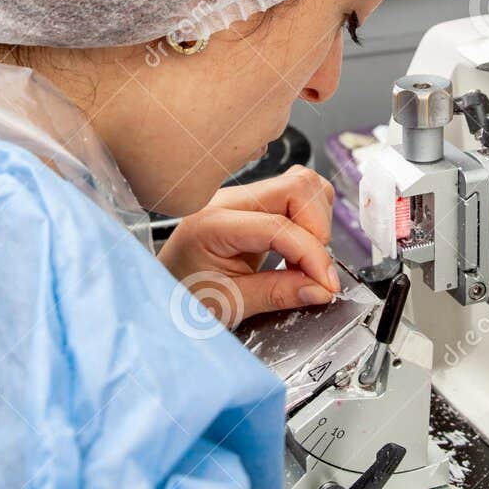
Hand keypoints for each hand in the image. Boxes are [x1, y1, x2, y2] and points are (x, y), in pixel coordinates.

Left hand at [159, 166, 341, 326]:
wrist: (161, 295)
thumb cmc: (184, 298)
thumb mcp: (230, 304)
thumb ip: (278, 294)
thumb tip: (321, 288)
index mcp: (213, 224)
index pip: (278, 225)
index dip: (312, 255)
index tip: (326, 284)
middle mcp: (228, 200)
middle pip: (297, 186)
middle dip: (318, 230)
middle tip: (316, 270)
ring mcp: (241, 197)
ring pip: (302, 184)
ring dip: (317, 222)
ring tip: (306, 260)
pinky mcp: (253, 204)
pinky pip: (295, 194)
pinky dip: (310, 220)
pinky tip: (299, 250)